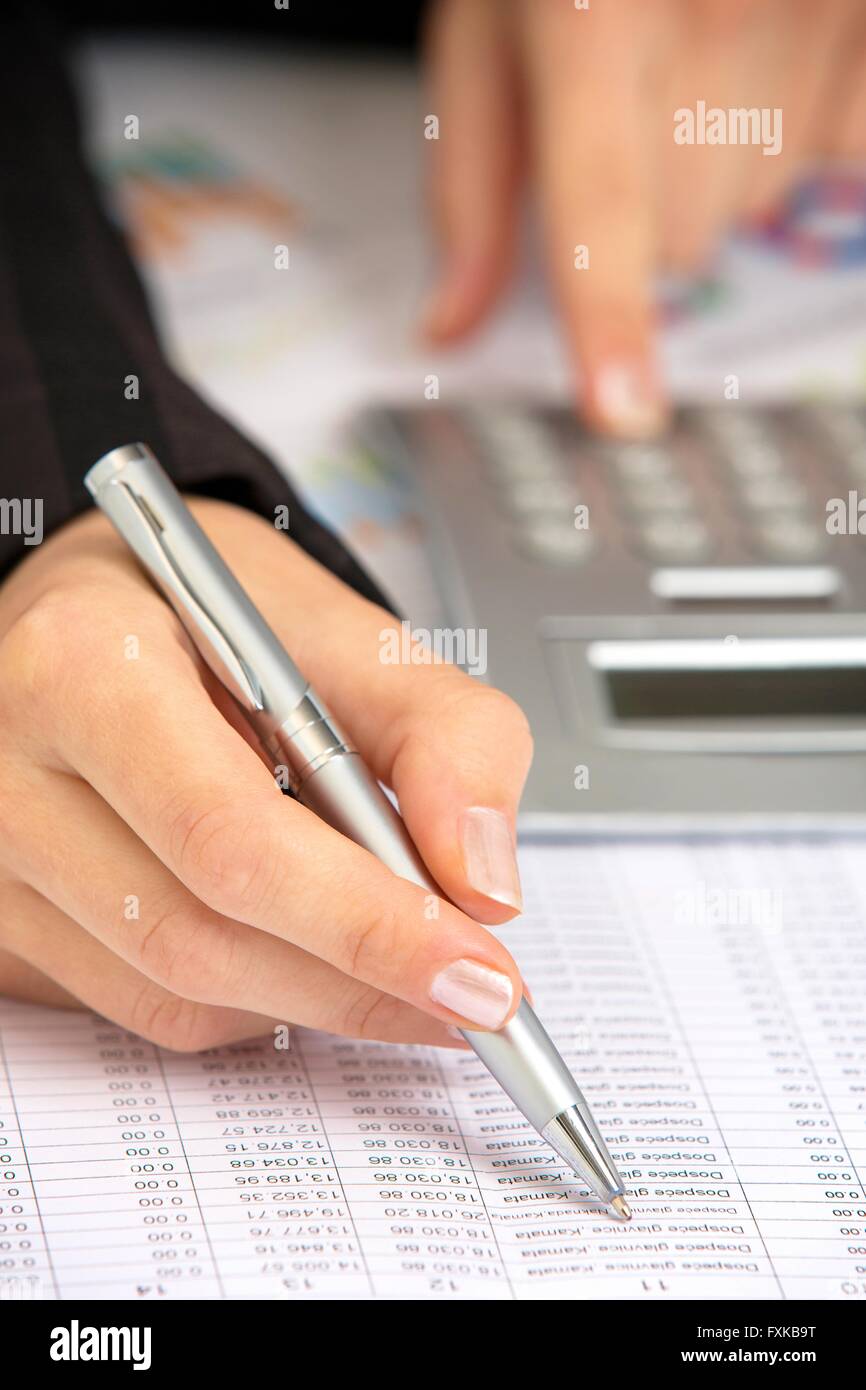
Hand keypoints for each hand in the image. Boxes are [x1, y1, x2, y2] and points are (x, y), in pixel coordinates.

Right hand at [0, 500, 531, 1049]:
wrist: (102, 610)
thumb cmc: (212, 610)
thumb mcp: (344, 627)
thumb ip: (443, 734)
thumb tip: (482, 884)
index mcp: (81, 667)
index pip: (229, 837)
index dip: (366, 923)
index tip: (479, 972)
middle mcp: (8, 772)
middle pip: (198, 937)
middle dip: (360, 981)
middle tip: (471, 991)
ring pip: (174, 992)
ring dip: (317, 999)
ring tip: (406, 963)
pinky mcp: (6, 921)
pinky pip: (144, 1006)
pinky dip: (256, 999)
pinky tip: (312, 951)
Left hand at [421, 0, 865, 434]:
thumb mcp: (488, 29)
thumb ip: (467, 184)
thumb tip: (450, 324)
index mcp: (589, 18)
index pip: (599, 204)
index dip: (610, 316)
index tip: (623, 410)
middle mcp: (711, 19)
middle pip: (675, 238)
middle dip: (648, 204)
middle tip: (637, 99)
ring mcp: (810, 25)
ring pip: (749, 206)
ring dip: (722, 163)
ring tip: (706, 50)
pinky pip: (839, 157)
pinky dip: (806, 129)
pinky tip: (776, 52)